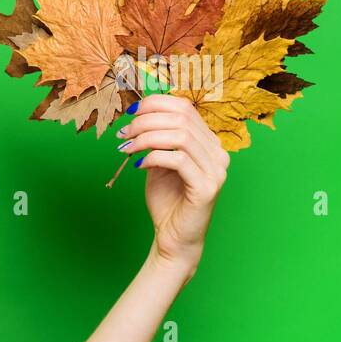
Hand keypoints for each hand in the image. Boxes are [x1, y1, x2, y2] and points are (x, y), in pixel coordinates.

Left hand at [115, 94, 227, 272]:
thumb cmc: (167, 200)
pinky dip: (154, 157)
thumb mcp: (158, 163)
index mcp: (208, 142)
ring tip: (127, 149)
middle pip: (181, 118)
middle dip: (145, 121)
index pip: (185, 107)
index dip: (155, 104)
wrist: (174, 237)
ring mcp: (216, 170)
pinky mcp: (207, 187)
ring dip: (146, 138)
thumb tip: (136, 117)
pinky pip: (178, 160)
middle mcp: (217, 153)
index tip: (130, 113)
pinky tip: (140, 165)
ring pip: (180, 136)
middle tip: (123, 134)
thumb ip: (155, 141)